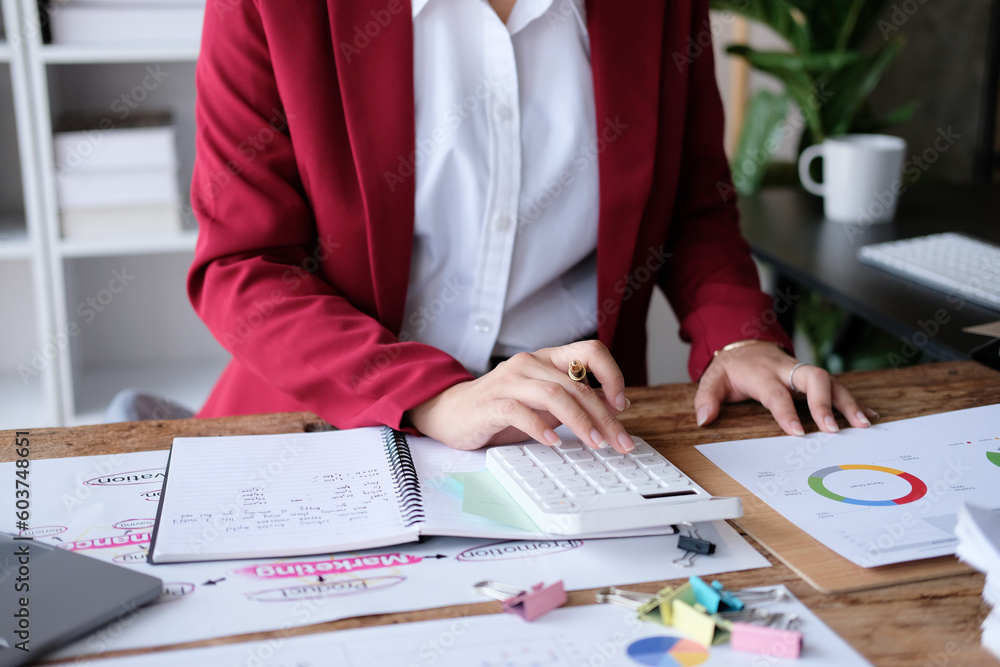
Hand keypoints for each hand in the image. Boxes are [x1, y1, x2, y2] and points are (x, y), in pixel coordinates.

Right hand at [407, 340, 634, 452]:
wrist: (451, 413)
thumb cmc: (501, 407)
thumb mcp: (544, 402)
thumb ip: (576, 399)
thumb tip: (617, 404)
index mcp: (547, 359)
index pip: (590, 350)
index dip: (611, 374)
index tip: (621, 405)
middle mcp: (529, 363)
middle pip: (576, 384)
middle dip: (603, 415)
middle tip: (619, 442)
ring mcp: (509, 381)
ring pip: (553, 394)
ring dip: (580, 421)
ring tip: (595, 443)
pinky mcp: (491, 403)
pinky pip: (520, 411)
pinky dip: (540, 428)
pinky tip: (553, 443)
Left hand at [694, 343, 876, 435]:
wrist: (744, 344)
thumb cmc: (732, 366)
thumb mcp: (712, 378)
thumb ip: (706, 398)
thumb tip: (703, 418)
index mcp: (762, 373)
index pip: (776, 393)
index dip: (787, 412)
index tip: (797, 432)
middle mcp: (787, 370)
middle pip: (814, 378)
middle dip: (825, 403)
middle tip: (834, 429)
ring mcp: (802, 372)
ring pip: (831, 381)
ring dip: (847, 403)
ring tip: (862, 425)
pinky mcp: (813, 377)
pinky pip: (837, 386)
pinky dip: (853, 400)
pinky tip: (868, 416)